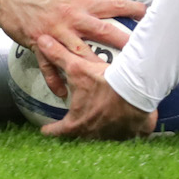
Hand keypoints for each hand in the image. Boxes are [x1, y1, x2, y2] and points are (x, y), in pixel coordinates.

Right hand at [0, 0, 144, 97]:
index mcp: (79, 2)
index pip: (111, 4)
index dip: (130, 7)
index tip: (147, 13)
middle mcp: (70, 18)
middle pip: (100, 30)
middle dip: (120, 39)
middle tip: (138, 51)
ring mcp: (54, 33)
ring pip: (77, 52)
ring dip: (92, 65)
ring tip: (106, 79)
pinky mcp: (37, 44)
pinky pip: (47, 66)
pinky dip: (54, 81)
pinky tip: (62, 94)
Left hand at [34, 34, 158, 139]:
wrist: (136, 88)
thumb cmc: (104, 82)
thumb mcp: (77, 68)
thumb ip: (58, 56)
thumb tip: (42, 41)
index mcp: (77, 122)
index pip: (57, 130)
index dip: (50, 129)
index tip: (46, 130)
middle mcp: (94, 133)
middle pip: (82, 137)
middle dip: (80, 131)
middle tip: (77, 126)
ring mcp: (113, 136)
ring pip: (106, 137)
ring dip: (104, 131)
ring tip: (105, 124)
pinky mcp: (132, 132)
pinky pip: (131, 134)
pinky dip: (131, 130)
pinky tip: (133, 126)